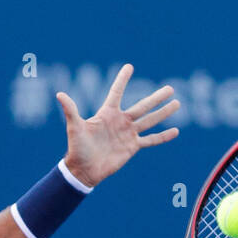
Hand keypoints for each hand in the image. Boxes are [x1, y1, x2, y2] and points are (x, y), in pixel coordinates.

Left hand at [56, 64, 179, 188]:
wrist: (84, 170)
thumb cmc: (77, 148)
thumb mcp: (75, 127)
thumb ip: (71, 110)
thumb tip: (59, 94)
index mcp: (107, 113)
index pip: (117, 92)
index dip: (122, 80)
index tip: (130, 67)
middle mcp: (120, 121)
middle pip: (142, 106)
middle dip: (156, 97)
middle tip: (170, 88)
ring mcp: (128, 134)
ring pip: (150, 120)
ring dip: (163, 113)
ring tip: (177, 104)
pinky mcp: (132, 147)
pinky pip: (150, 140)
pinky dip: (162, 137)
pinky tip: (175, 131)